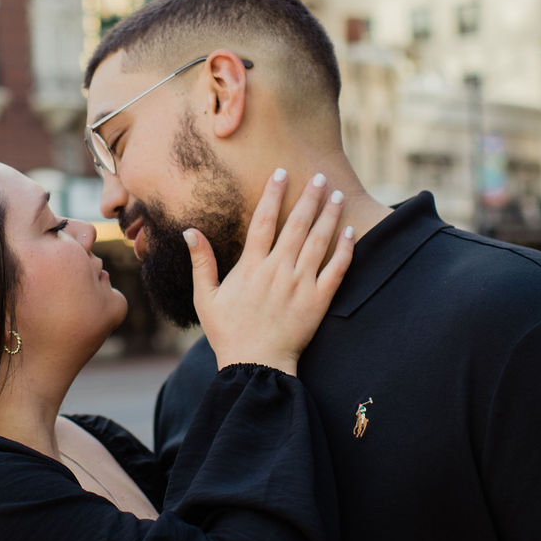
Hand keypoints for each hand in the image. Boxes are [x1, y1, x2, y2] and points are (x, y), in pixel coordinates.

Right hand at [189, 168, 354, 375]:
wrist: (256, 366)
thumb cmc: (228, 333)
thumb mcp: (205, 298)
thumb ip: (201, 262)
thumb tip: (190, 231)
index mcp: (251, 267)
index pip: (263, 221)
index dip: (272, 194)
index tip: (280, 173)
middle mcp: (278, 270)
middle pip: (297, 225)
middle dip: (308, 197)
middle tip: (318, 176)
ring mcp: (300, 285)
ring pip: (319, 242)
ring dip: (329, 215)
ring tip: (336, 194)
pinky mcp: (318, 301)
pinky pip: (336, 269)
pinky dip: (345, 249)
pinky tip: (350, 230)